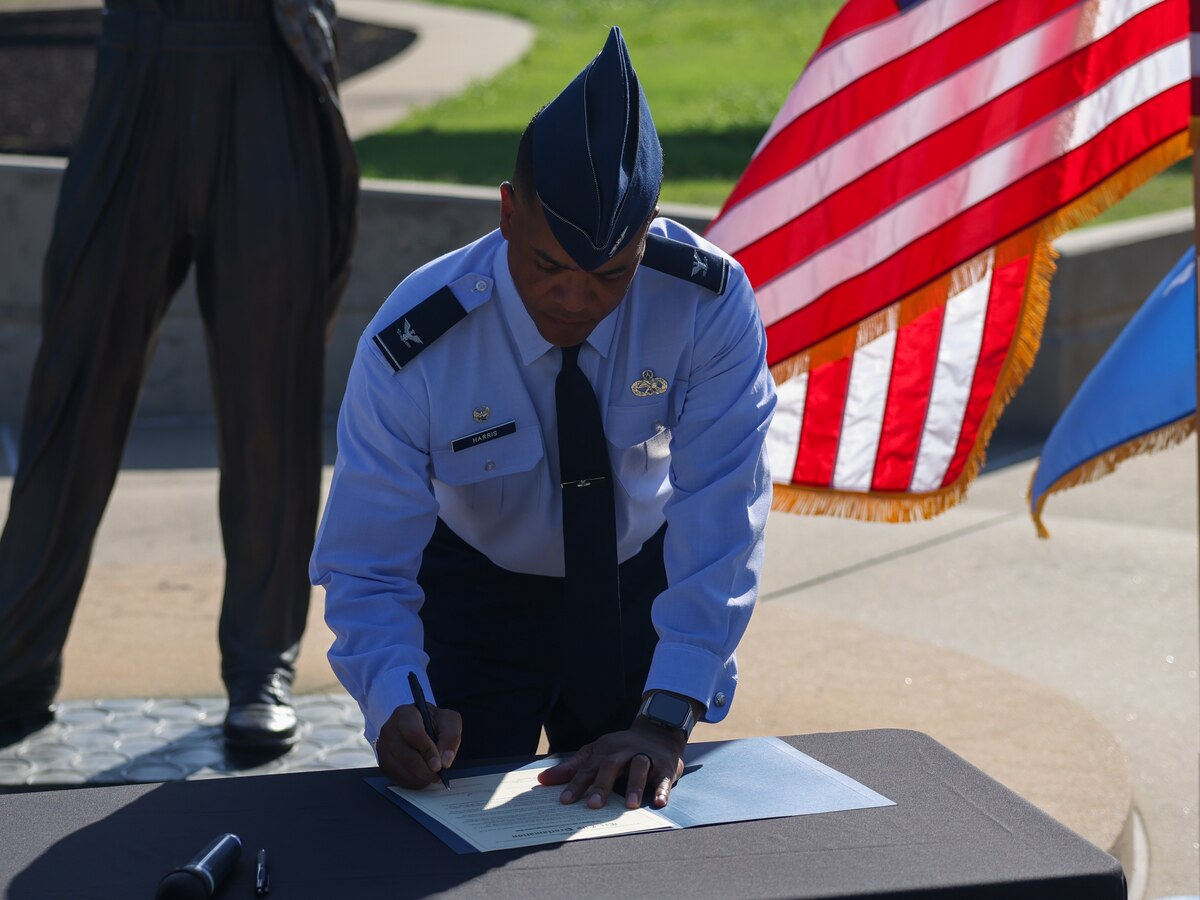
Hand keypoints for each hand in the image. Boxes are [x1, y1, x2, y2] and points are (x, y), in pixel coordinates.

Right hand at [375, 703, 461, 788]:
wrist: (422, 727)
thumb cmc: (435, 722)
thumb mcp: (449, 721)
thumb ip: (451, 737)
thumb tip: (445, 760)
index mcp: (405, 713)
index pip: (413, 733)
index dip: (427, 750)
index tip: (439, 764)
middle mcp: (389, 729)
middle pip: (405, 755)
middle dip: (425, 769)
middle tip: (438, 775)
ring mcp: (383, 747)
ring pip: (401, 769)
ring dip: (420, 777)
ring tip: (433, 775)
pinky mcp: (383, 763)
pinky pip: (397, 778)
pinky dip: (413, 782)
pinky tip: (423, 777)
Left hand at [537, 718, 685, 809]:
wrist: (658, 730)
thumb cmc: (621, 748)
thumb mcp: (596, 752)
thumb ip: (571, 768)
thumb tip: (542, 780)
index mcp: (605, 750)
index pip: (588, 767)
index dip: (576, 783)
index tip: (564, 800)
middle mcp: (624, 752)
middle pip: (612, 766)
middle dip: (602, 785)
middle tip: (593, 805)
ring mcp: (646, 757)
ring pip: (639, 768)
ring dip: (635, 786)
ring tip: (629, 805)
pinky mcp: (665, 766)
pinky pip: (664, 777)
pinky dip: (662, 789)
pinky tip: (659, 802)